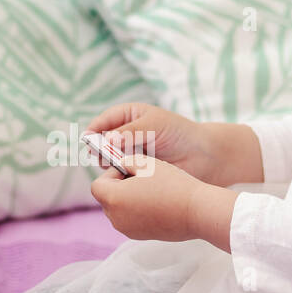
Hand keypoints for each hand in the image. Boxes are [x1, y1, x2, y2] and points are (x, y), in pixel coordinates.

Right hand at [85, 102, 218, 183]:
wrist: (202, 156)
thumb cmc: (179, 133)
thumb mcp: (154, 125)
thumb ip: (130, 132)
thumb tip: (107, 140)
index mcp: (128, 116)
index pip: (104, 121)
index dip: (95, 130)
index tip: (89, 140)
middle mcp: (125, 135)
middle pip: (101, 141)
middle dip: (99, 149)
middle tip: (103, 156)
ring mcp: (128, 154)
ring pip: (108, 159)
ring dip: (109, 163)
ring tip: (118, 166)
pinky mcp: (134, 171)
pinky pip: (119, 173)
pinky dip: (119, 175)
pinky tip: (125, 176)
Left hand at [89, 154, 208, 241]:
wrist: (196, 211)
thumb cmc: (172, 185)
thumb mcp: (146, 163)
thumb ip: (126, 162)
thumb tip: (120, 166)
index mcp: (114, 199)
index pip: (97, 185)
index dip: (111, 175)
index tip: (129, 171)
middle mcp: (116, 218)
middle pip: (106, 199)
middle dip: (118, 187)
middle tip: (141, 179)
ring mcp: (127, 230)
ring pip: (118, 210)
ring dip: (128, 199)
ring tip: (151, 190)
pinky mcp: (140, 236)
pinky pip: (130, 220)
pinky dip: (137, 211)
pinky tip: (157, 203)